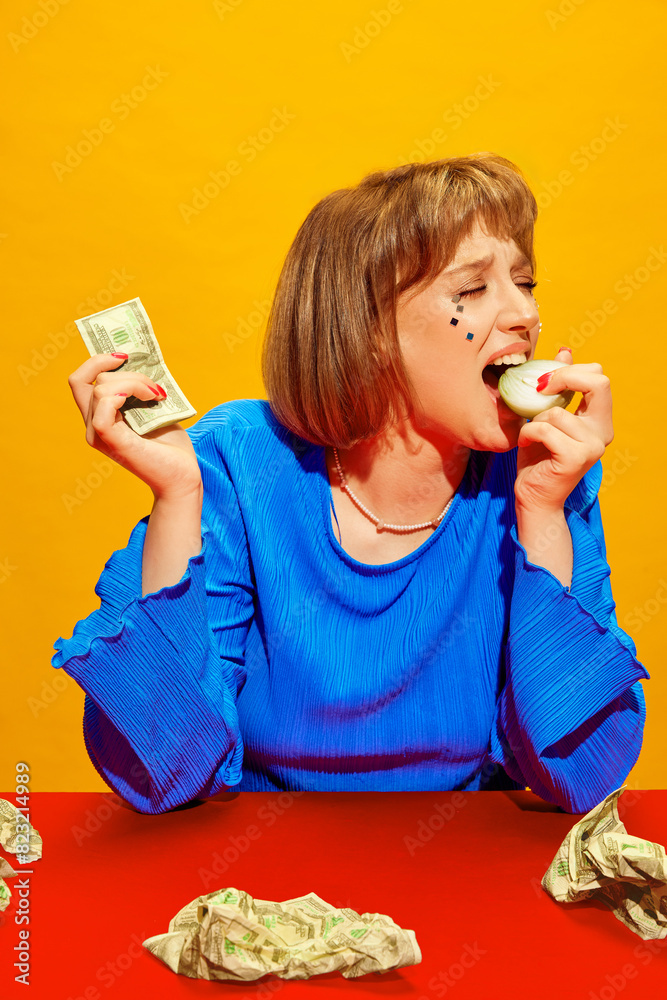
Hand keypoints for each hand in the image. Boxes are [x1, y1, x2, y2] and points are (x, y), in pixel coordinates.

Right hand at [67, 353, 203, 499]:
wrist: (182, 475)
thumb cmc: (170, 445)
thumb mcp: (152, 408)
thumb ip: (139, 388)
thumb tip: (139, 360)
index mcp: (99, 417)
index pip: (80, 381)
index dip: (97, 361)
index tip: (125, 356)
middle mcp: (92, 426)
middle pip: (86, 379)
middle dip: (124, 371)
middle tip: (154, 386)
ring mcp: (98, 435)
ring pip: (101, 388)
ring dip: (134, 382)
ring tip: (158, 395)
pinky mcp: (111, 440)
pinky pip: (103, 404)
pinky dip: (125, 392)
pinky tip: (148, 399)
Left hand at [514, 348, 612, 512]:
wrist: (533, 498)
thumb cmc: (538, 458)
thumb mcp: (546, 416)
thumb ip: (558, 387)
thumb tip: (565, 350)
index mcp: (599, 420)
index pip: (599, 377)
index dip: (570, 371)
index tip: (545, 382)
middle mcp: (603, 432)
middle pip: (598, 383)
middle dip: (563, 379)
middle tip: (539, 391)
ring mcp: (593, 446)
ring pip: (557, 411)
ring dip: (535, 420)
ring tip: (531, 435)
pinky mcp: (576, 458)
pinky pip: (545, 429)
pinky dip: (528, 434)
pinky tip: (526, 444)